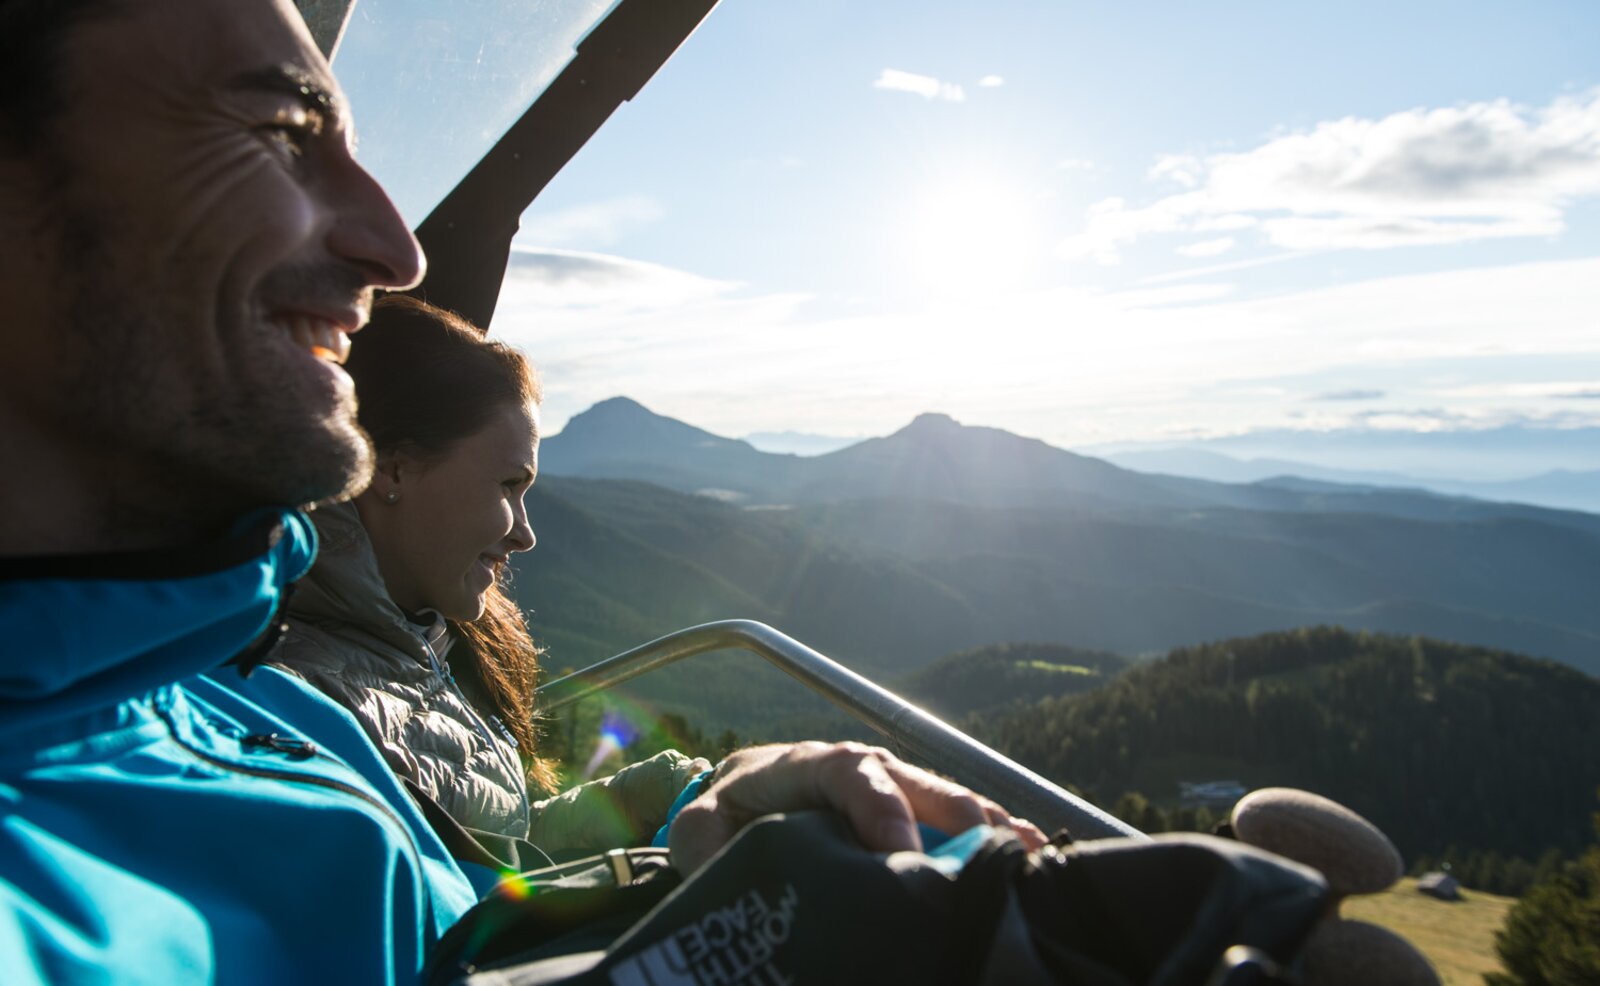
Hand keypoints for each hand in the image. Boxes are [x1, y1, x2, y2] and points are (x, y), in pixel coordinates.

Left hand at [668, 741, 1047, 874]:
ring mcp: (888, 788)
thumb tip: (727, 865)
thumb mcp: (699, 828)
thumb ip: (705, 841)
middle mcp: (856, 768)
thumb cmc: (721, 815)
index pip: (847, 772)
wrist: (736, 802)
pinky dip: (991, 833)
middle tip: (983, 849)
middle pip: (910, 778)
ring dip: (984, 821)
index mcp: (805, 763)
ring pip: (941, 796)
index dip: (878, 806)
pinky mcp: (907, 813)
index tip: (899, 852)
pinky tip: (1031, 852)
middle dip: (951, 811)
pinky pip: (954, 819)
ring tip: (1027, 850)